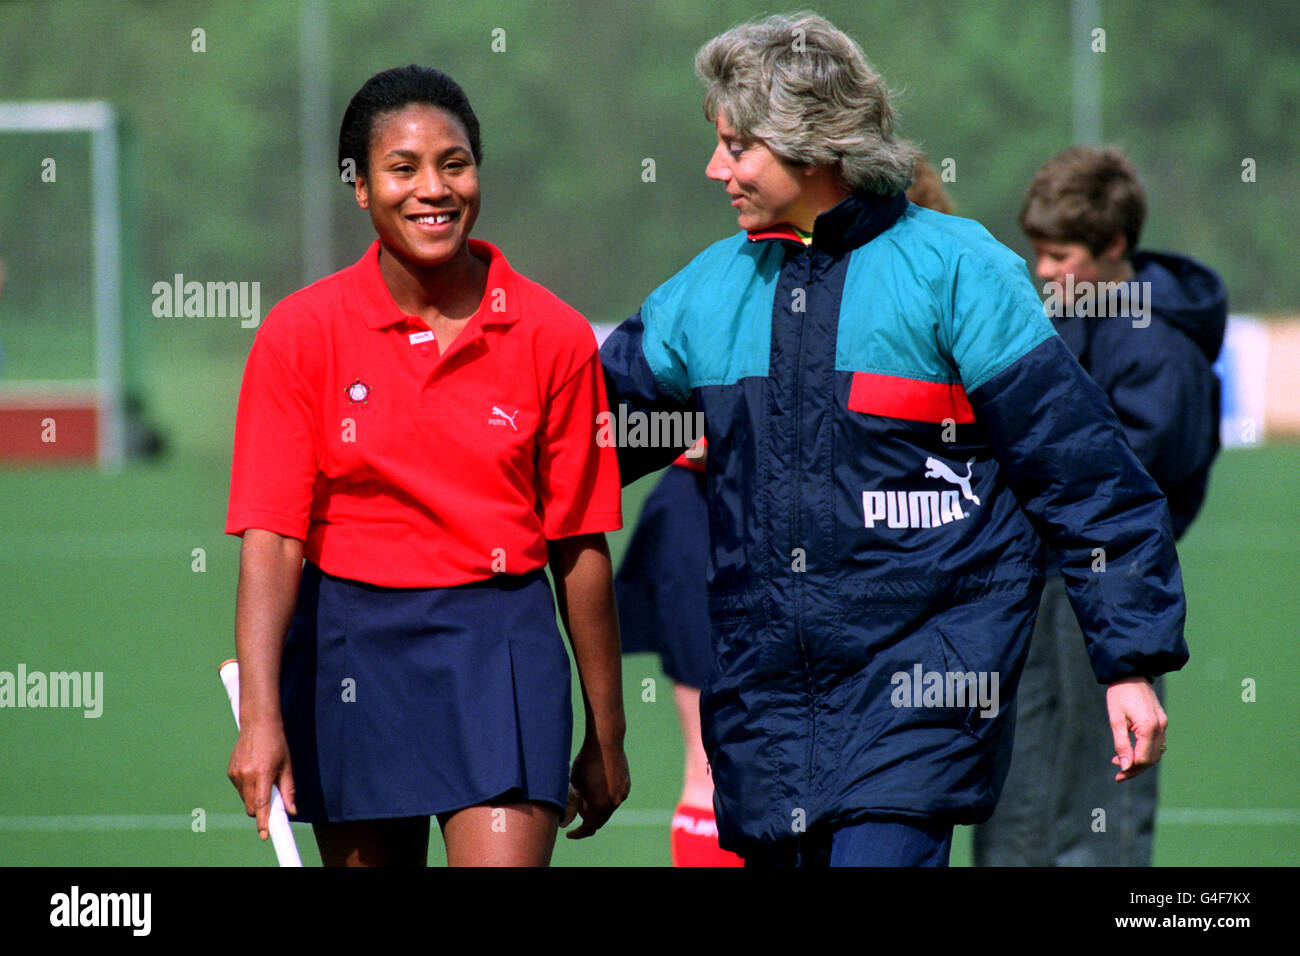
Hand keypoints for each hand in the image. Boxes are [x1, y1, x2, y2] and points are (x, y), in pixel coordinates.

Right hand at [227, 718, 296, 839]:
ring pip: (244, 799)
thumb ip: (289, 790)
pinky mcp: (230, 772)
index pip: (261, 804)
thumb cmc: (276, 743)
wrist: (258, 723)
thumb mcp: (287, 765)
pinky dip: (248, 788)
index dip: (263, 821)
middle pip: (250, 807)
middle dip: (260, 810)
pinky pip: (239, 789)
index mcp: (262, 773)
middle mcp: (246, 775)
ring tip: (264, 777)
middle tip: (272, 800)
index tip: (265, 834)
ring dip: (254, 797)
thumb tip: (292, 810)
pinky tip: (255, 772)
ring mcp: (235, 774)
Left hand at [564, 733, 629, 838]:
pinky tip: (598, 787)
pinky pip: (615, 798)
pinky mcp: (627, 786)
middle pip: (599, 821)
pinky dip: (606, 798)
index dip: (578, 833)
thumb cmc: (585, 760)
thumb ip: (574, 801)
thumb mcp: (574, 783)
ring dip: (598, 809)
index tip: (569, 833)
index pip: (588, 828)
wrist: (606, 742)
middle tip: (577, 811)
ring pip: (608, 809)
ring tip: (587, 796)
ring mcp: (622, 795)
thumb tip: (570, 813)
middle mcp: (613, 803)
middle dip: (587, 819)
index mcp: (599, 806)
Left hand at [1105, 676, 1167, 781]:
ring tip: (1121, 764)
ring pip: (1155, 753)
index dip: (1132, 769)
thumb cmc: (1119, 694)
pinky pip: (1156, 744)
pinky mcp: (1161, 722)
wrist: (1131, 673)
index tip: (1118, 775)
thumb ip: (1121, 744)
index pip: (1144, 758)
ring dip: (1140, 762)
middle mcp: (1160, 727)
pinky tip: (1130, 753)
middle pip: (1152, 758)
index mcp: (1149, 727)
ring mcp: (1163, 724)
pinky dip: (1145, 751)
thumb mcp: (1115, 720)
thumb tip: (1124, 766)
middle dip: (1136, 769)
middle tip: (1119, 776)